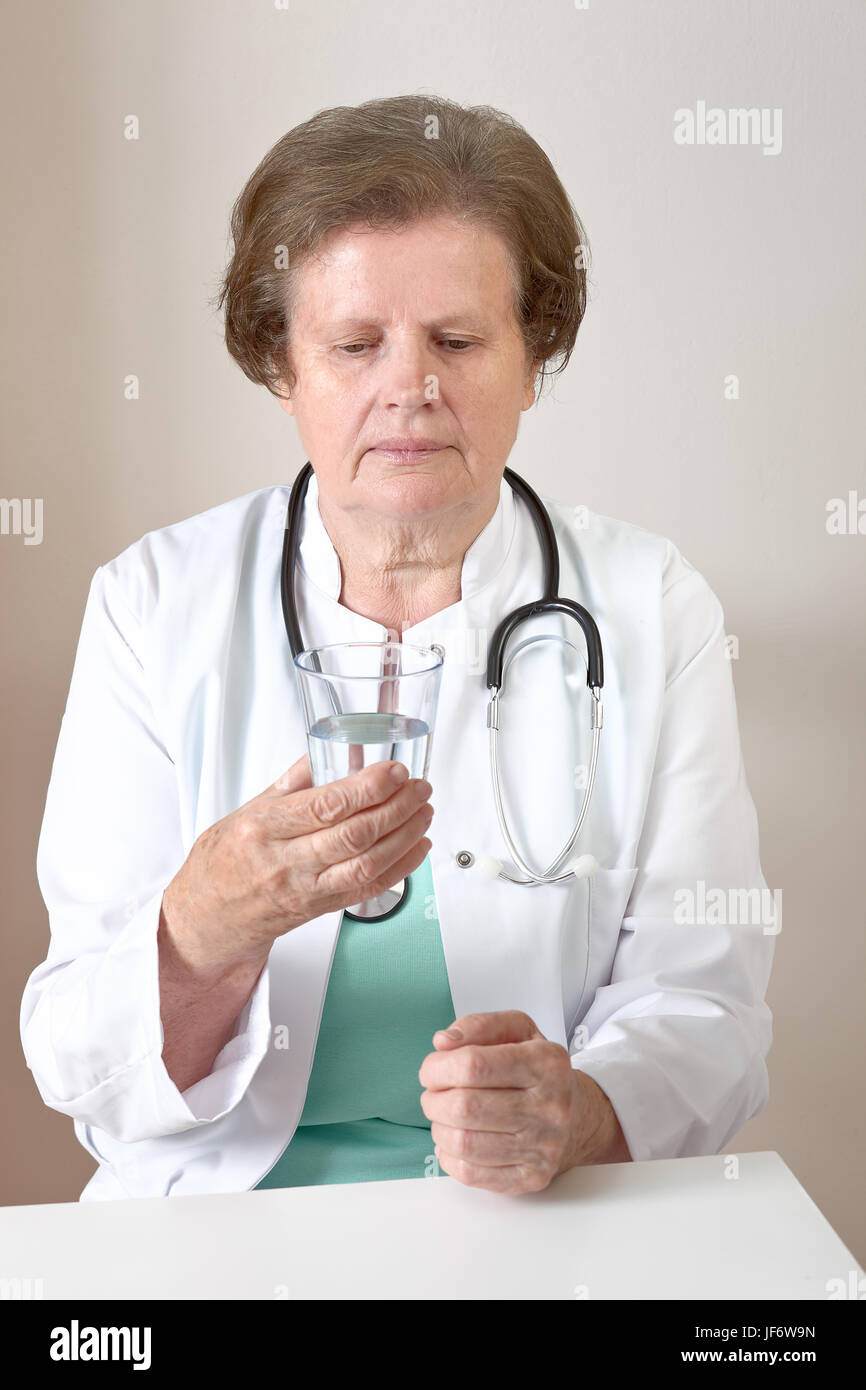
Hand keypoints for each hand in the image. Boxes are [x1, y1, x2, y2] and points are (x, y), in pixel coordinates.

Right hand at [162, 755, 432, 972]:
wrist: (204, 918)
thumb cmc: (221, 862)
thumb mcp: (245, 811)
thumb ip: (291, 784)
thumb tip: (326, 753)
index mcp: (263, 828)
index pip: (325, 806)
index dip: (368, 787)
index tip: (395, 771)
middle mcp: (284, 862)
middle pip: (353, 835)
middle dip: (396, 808)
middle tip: (418, 788)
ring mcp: (304, 890)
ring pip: (366, 865)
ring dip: (404, 837)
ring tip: (423, 812)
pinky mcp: (318, 910)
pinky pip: (366, 890)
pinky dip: (399, 868)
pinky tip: (416, 847)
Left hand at [418, 1010, 630, 1193]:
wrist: (580, 1117)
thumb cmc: (539, 1072)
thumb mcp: (518, 1032)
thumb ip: (479, 1026)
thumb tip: (443, 1042)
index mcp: (545, 1063)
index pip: (474, 1065)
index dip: (439, 1068)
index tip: (430, 1070)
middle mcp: (550, 1106)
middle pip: (464, 1107)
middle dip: (434, 1100)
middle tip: (433, 1094)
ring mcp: (543, 1146)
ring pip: (464, 1143)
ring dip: (439, 1128)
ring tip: (443, 1117)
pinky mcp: (532, 1176)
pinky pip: (472, 1174)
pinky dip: (449, 1157)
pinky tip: (452, 1142)